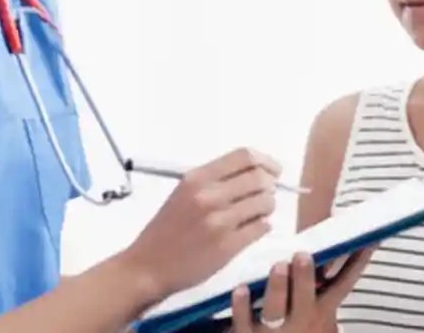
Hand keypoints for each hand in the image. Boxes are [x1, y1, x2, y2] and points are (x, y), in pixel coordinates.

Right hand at [120, 148, 280, 299]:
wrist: (149, 265)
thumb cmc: (167, 229)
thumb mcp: (184, 193)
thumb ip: (215, 180)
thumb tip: (255, 173)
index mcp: (197, 178)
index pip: (244, 157)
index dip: (266, 161)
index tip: (273, 170)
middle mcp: (209, 196)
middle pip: (259, 178)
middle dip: (270, 185)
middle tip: (267, 193)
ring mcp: (219, 221)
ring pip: (265, 203)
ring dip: (268, 206)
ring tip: (258, 213)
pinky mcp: (228, 245)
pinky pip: (261, 227)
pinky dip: (263, 226)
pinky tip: (254, 228)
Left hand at [229, 250, 372, 331]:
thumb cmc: (295, 330)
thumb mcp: (314, 314)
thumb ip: (319, 285)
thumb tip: (324, 239)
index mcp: (321, 310)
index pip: (343, 284)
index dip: (357, 264)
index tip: (367, 240)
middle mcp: (301, 320)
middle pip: (306, 298)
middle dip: (305, 277)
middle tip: (302, 255)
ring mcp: (274, 330)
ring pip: (276, 308)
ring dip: (278, 287)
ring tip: (278, 266)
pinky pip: (243, 320)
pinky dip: (242, 306)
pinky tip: (240, 289)